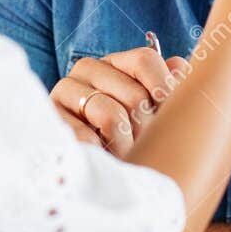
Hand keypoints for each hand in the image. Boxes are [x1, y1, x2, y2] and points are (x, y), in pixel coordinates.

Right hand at [51, 46, 187, 155]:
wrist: (83, 170)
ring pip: (112, 116)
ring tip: (126, 157)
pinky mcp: (51, 118)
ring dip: (126, 146)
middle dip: (147, 129)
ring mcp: (65, 90)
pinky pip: (85, 138)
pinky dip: (101, 154)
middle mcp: (87, 69)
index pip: (145, 60)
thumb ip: (167, 88)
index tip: (171, 116)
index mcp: (115, 62)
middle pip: (135, 95)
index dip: (164, 88)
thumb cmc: (124, 135)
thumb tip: (179, 66)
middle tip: (147, 148)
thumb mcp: (149, 111)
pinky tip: (101, 158)